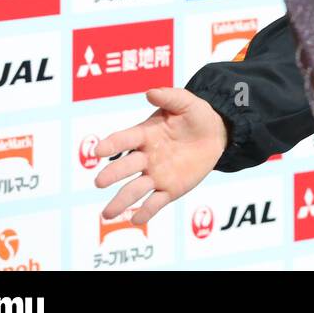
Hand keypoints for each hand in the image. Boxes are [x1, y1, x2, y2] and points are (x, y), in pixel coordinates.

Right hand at [93, 87, 229, 225]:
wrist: (215, 134)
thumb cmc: (195, 116)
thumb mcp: (186, 102)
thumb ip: (170, 97)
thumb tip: (151, 93)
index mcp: (146, 134)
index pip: (126, 139)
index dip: (112, 144)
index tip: (98, 150)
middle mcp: (146, 156)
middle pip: (126, 166)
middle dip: (113, 174)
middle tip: (100, 182)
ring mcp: (156, 174)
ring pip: (135, 189)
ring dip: (121, 201)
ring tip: (108, 214)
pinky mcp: (169, 189)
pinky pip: (155, 202)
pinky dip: (146, 211)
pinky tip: (136, 220)